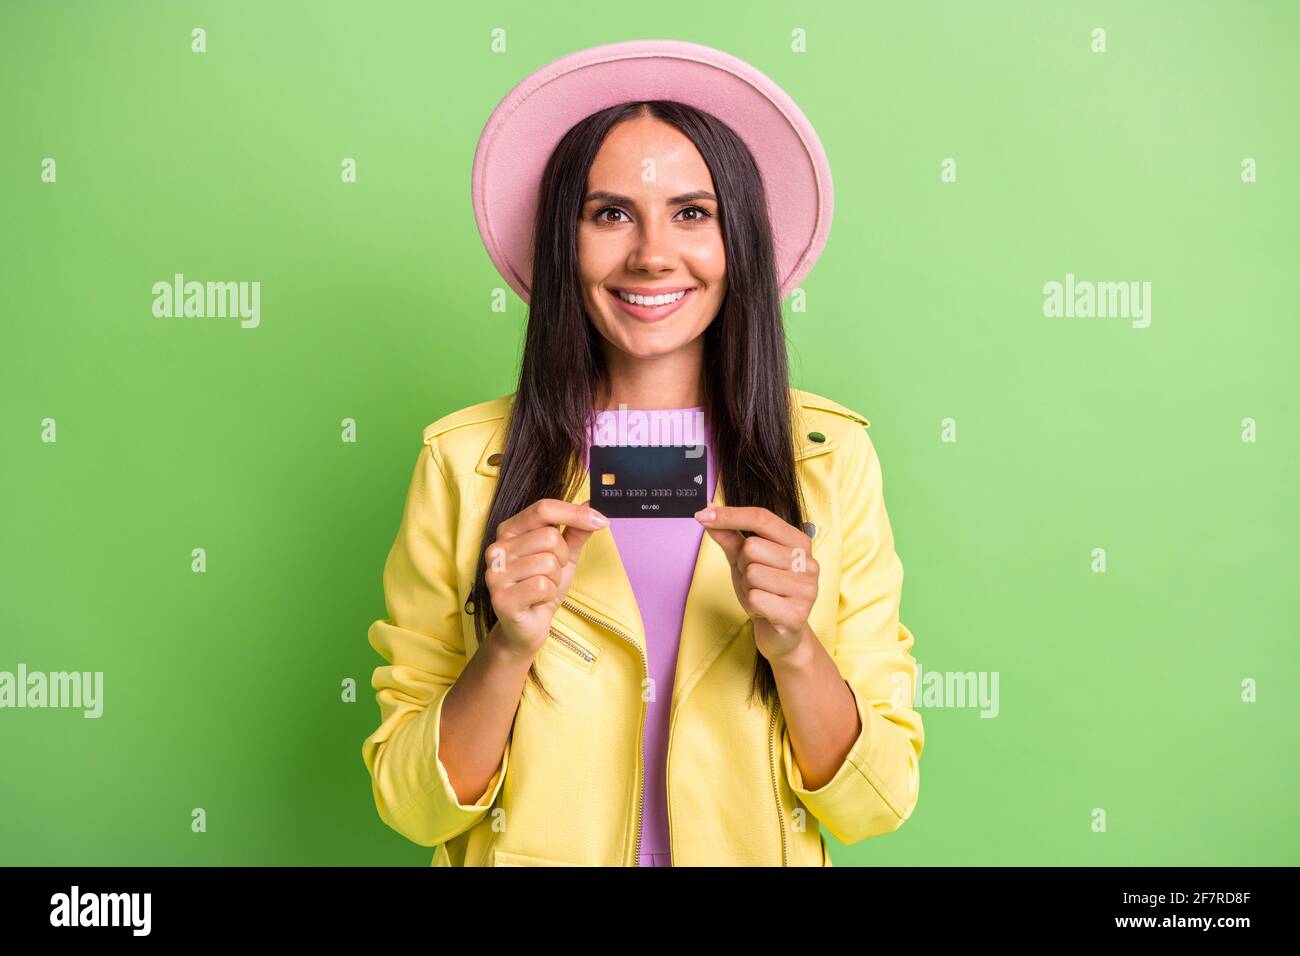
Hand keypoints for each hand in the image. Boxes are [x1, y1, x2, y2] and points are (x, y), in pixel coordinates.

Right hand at [485, 499, 607, 660]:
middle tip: (552, 573)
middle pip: (549, 537)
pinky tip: (537, 600)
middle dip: (563, 557)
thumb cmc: (542, 588)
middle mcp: (497, 548)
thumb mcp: (565, 555)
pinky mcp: (501, 597)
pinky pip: (542, 586)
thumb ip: (576, 530)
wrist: (527, 627)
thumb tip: (593, 505)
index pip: (543, 509)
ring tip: (543, 588)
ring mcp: (495, 573)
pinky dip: (549, 595)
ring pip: (548, 563)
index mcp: (509, 530)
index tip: (601, 521)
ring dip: (555, 579)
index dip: (575, 513)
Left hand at [694, 505, 817, 662]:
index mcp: (799, 542)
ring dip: (748, 587)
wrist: (781, 634)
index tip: (703, 514)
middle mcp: (808, 562)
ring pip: (753, 574)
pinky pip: (755, 598)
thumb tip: (706, 511)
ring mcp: (806, 588)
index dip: (731, 515)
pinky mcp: (797, 614)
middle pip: (752, 548)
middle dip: (743, 565)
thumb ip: (729, 536)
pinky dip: (752, 605)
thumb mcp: (744, 560)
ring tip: (761, 595)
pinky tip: (765, 610)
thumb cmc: (765, 591)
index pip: (762, 518)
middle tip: (755, 580)